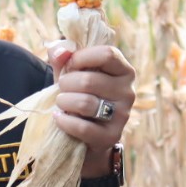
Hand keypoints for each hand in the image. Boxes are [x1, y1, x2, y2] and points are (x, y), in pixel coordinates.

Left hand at [47, 43, 135, 176]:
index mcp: (124, 71)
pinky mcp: (111, 136)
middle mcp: (128, 92)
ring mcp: (122, 116)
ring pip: (85, 103)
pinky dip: (64, 121)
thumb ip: (63, 58)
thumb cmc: (79, 96)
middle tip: (62, 89)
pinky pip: (82, 127)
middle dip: (66, 83)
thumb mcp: (71, 74)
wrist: (85, 136)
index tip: (69, 65)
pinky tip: (59, 118)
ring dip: (64, 102)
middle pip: (89, 80)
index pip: (107, 54)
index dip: (81, 57)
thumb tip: (57, 49)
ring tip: (61, 103)